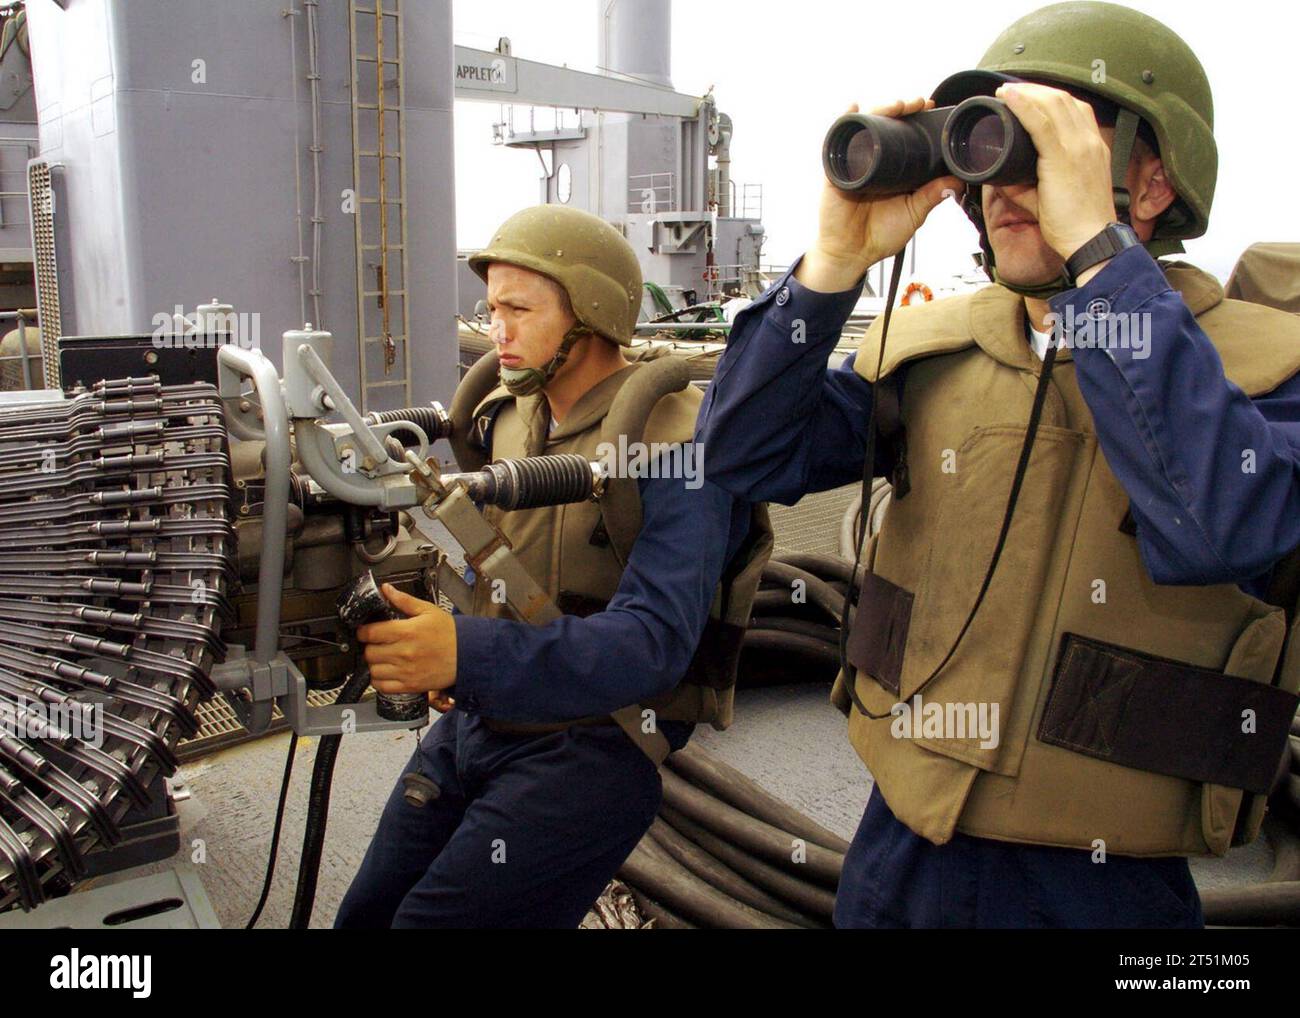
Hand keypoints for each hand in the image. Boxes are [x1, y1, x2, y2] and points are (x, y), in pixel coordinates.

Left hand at [358, 584, 457, 699]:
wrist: (469, 655)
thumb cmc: (450, 633)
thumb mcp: (428, 611)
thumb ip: (404, 600)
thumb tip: (386, 590)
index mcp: (407, 631)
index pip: (370, 632)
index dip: (363, 631)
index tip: (365, 631)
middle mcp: (404, 652)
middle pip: (369, 652)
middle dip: (370, 647)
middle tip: (377, 644)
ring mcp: (406, 671)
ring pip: (373, 670)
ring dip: (374, 664)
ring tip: (382, 658)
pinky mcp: (410, 685)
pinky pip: (383, 686)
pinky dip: (379, 680)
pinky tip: (386, 672)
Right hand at [798, 98, 962, 292]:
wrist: (852, 254)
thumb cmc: (879, 235)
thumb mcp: (914, 213)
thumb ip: (933, 196)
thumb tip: (957, 180)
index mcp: (894, 169)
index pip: (905, 135)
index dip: (917, 119)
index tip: (931, 108)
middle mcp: (874, 160)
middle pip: (886, 124)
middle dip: (902, 108)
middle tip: (918, 103)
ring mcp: (854, 162)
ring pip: (865, 127)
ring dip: (880, 110)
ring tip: (896, 106)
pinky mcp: (836, 170)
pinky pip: (837, 141)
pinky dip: (844, 121)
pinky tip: (853, 107)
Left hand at [995, 82, 1116, 263]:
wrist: (1091, 240)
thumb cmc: (1075, 224)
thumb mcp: (1051, 198)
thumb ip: (1026, 186)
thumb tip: (1002, 179)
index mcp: (1092, 147)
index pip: (1075, 109)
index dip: (1050, 98)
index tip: (1028, 97)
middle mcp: (1089, 141)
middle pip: (1063, 100)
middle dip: (1035, 90)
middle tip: (1011, 91)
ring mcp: (1079, 147)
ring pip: (1053, 104)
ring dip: (1026, 93)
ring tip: (1005, 91)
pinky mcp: (1064, 158)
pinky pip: (1041, 123)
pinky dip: (1023, 106)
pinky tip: (1008, 97)